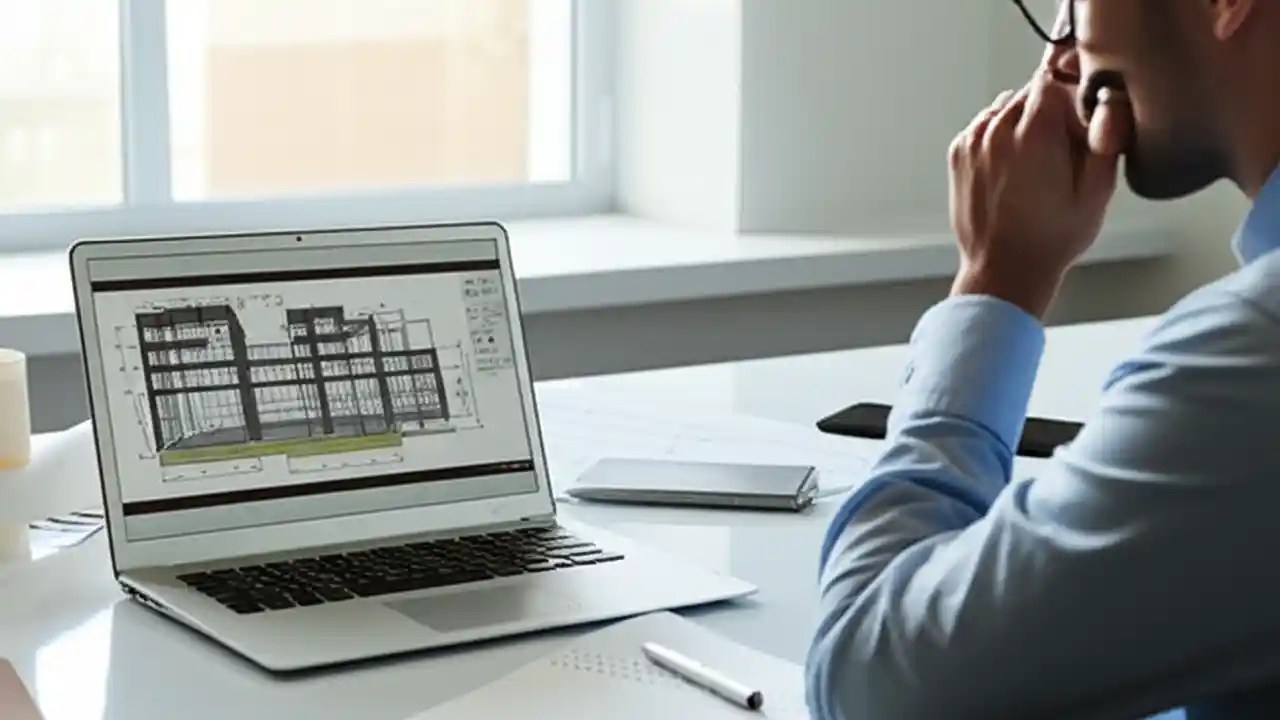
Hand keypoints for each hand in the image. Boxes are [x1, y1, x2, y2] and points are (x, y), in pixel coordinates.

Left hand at [947, 73, 1124, 317]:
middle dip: (1048, 113)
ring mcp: (972, 141)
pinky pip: (984, 126)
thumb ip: (1107, 136)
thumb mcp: (1098, 190)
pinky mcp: (957, 153)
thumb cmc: (1053, 237)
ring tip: (1034, 167)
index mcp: (1034, 134)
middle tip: (1059, 155)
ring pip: (1004, 108)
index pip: (1052, 80)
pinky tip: (1011, 170)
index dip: (1070, 99)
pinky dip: (998, 137)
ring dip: (1021, 124)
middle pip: (1028, 93)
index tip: (1077, 124)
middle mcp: (997, 130)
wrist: (1004, 269)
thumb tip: (1111, 98)